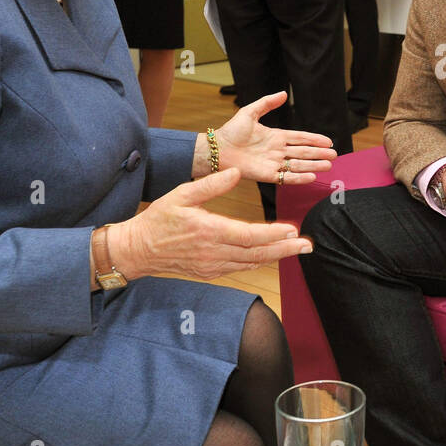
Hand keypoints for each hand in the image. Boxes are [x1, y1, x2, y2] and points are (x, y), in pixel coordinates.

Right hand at [109, 168, 313, 280]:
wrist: (138, 250)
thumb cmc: (159, 219)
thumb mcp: (182, 194)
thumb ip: (211, 184)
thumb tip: (236, 172)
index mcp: (209, 231)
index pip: (248, 236)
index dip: (272, 235)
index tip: (292, 230)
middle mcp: (213, 252)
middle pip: (256, 254)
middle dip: (285, 250)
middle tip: (307, 246)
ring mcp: (212, 266)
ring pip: (251, 263)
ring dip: (276, 257)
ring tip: (297, 250)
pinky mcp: (209, 273)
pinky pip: (240, 268)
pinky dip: (258, 262)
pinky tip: (272, 256)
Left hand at [207, 92, 335, 182]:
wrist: (217, 149)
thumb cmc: (231, 131)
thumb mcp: (250, 112)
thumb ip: (267, 103)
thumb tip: (284, 93)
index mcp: (276, 136)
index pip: (300, 138)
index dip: (314, 139)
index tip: (328, 141)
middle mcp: (278, 151)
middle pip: (303, 152)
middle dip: (319, 154)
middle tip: (334, 155)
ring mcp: (274, 163)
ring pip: (299, 165)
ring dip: (314, 165)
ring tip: (328, 166)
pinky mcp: (267, 175)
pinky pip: (286, 177)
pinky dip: (299, 178)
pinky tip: (311, 177)